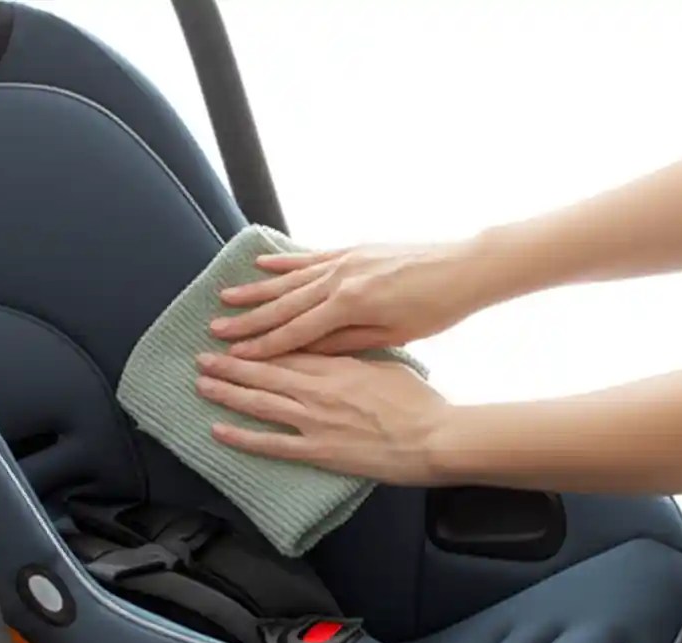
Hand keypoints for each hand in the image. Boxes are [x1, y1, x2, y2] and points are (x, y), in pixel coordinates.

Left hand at [195, 352, 449, 485]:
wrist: (435, 437)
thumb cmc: (418, 402)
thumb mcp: (384, 364)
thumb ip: (352, 356)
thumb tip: (335, 347)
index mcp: (336, 365)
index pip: (285, 350)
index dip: (255, 345)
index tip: (233, 340)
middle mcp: (318, 389)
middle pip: (264, 372)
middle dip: (229, 365)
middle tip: (201, 358)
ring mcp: (315, 420)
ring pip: (260, 402)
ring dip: (227, 392)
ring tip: (201, 384)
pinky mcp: (319, 451)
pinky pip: (272, 444)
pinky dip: (242, 437)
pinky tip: (218, 430)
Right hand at [210, 242, 483, 358]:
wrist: (465, 268)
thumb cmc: (436, 309)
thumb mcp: (392, 335)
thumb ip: (346, 341)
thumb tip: (306, 350)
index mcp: (350, 305)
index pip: (296, 331)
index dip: (263, 345)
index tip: (235, 355)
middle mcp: (340, 278)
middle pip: (284, 304)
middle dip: (248, 319)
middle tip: (216, 330)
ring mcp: (345, 260)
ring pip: (290, 279)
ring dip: (256, 289)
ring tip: (226, 296)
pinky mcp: (354, 249)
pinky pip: (310, 257)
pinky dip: (285, 262)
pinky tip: (261, 264)